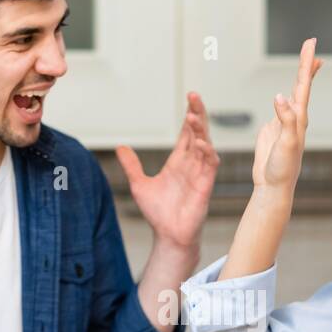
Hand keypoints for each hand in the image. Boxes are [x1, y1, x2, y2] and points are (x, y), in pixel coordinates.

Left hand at [116, 92, 217, 250]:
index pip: (187, 133)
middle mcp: (191, 164)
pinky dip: (206, 153)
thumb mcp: (139, 184)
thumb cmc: (159, 213)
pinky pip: (210, 165)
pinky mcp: (205, 185)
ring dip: (201, 130)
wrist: (168, 236)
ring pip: (205, 145)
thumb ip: (132, 165)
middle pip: (198, 133)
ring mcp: (200, 174)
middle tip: (194, 95)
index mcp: (178, 162)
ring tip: (194, 115)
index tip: (189, 98)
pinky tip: (200, 143)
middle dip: (198, 114)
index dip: (189, 115)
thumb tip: (121, 147)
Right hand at [252, 38, 322, 190]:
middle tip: (311, 43)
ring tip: (307, 64)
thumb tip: (280, 96)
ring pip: (293, 95)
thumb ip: (286, 120)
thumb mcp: (286, 143)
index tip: (311, 44)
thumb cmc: (282, 169)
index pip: (303, 85)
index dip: (306, 63)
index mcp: (299, 118)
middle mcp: (294, 118)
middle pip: (301, 85)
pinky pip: (280, 109)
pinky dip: (283, 98)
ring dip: (300, 78)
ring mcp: (283, 123)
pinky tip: (284, 98)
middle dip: (306, 64)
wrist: (273, 187)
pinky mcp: (272, 130)